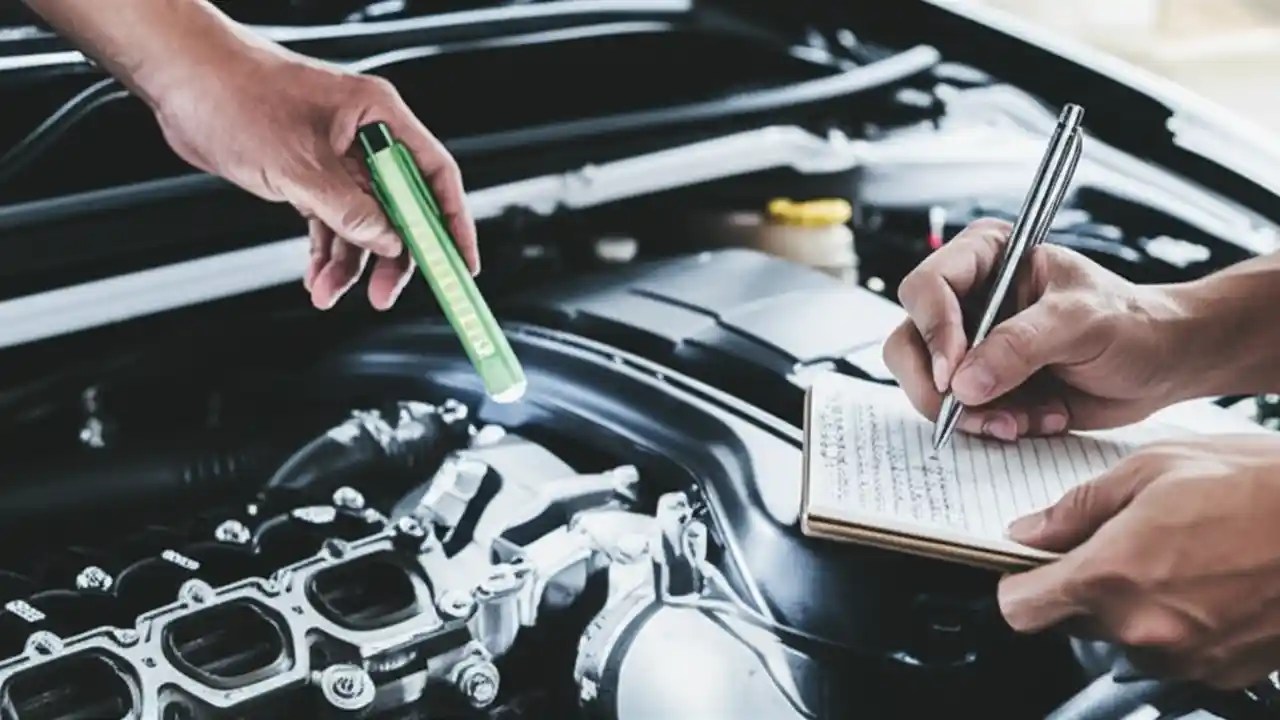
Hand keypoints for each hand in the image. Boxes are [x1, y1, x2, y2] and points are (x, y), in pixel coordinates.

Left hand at [151, 47, 477, 310]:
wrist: (180, 77)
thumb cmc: (234, 95)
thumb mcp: (299, 165)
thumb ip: (350, 210)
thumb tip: (390, 243)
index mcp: (379, 117)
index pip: (435, 175)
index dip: (452, 224)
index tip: (461, 266)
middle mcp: (364, 137)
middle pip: (402, 207)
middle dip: (394, 255)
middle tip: (386, 294)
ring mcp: (336, 157)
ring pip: (363, 222)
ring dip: (351, 262)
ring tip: (332, 292)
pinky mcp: (307, 173)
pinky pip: (331, 221)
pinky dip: (326, 252)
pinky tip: (318, 277)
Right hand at [882, 219, 1186, 440]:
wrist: (1161, 364)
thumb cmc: (1132, 322)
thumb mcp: (1082, 321)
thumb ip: (1021, 346)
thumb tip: (964, 383)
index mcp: (986, 259)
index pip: (927, 288)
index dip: (933, 332)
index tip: (955, 374)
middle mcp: (967, 301)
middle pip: (908, 343)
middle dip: (938, 386)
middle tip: (972, 411)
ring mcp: (970, 347)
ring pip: (925, 385)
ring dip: (969, 414)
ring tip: (1022, 420)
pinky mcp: (981, 386)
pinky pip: (957, 414)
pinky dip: (991, 427)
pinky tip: (1037, 419)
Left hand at [997, 435, 1279, 689]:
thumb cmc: (1261, 488)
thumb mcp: (1153, 469)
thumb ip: (1078, 508)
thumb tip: (1030, 530)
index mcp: (1110, 578)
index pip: (1020, 610)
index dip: (1016, 587)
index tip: (1025, 569)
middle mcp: (1142, 630)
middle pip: (1070, 625)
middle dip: (1079, 589)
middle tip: (1116, 544)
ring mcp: (1187, 659)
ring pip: (1124, 641)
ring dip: (1131, 608)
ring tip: (1175, 558)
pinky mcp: (1225, 672)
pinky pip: (1176, 653)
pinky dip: (1177, 623)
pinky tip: (1208, 581)